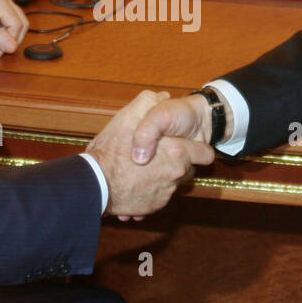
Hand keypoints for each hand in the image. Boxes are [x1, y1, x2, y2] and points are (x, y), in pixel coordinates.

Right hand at [87, 91, 213, 218]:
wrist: (96, 184)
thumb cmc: (112, 150)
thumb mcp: (129, 116)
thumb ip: (148, 102)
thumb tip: (161, 95)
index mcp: (177, 152)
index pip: (205, 154)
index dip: (198, 149)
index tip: (189, 146)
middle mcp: (176, 175)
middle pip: (188, 169)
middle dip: (177, 163)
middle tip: (159, 156)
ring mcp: (165, 194)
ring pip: (172, 183)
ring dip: (162, 177)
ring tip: (142, 170)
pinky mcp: (154, 206)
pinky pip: (157, 196)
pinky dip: (149, 191)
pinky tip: (134, 184)